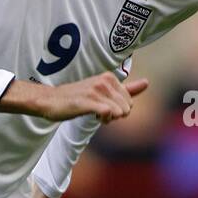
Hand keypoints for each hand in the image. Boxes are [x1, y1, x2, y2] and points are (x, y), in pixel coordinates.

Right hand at [0, 73, 148, 122]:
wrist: (50, 101)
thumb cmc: (76, 98)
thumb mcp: (103, 91)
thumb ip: (127, 89)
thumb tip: (147, 83)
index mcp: (110, 78)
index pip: (129, 101)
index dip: (119, 110)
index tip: (105, 108)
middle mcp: (105, 81)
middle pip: (127, 108)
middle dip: (116, 115)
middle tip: (99, 113)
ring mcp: (96, 90)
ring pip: (119, 112)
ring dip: (109, 119)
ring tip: (95, 115)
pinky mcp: (88, 101)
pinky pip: (108, 113)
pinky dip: (104, 119)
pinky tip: (95, 117)